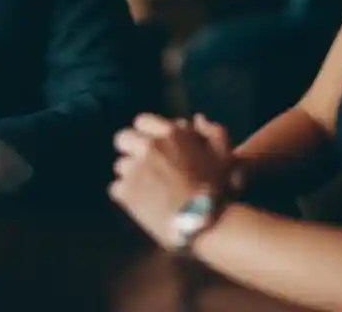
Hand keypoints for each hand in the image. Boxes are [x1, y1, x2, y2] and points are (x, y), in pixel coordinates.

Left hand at [109, 113, 234, 248]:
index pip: (142, 121)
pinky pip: (117, 188)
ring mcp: (134, 168)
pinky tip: (141, 203)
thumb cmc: (215, 189)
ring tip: (146, 188)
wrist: (201, 223)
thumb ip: (213, 132)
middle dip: (130, 148)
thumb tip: (198, 119)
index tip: (152, 144)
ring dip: (130, 174)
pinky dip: (126, 195)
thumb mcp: (224, 156)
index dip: (146, 132)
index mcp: (170, 133)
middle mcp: (148, 146)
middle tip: (142, 163)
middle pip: (123, 138)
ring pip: (121, 165)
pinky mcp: (124, 191)